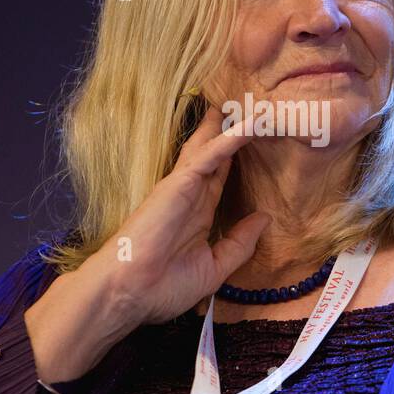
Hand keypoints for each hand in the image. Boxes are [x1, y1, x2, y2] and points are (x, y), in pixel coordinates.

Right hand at [24, 105, 266, 386]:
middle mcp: (191, 194)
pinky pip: (208, 156)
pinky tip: (251, 124)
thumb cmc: (162, 288)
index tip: (260, 138)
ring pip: (213, 147)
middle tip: (255, 103)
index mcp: (198, 213)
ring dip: (234, 124)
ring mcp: (183, 186)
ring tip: (256, 100)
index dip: (241, 156)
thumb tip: (264, 219)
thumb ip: (239, 243)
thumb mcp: (214, 267)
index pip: (223, 176)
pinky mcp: (178, 183)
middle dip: (234, 129)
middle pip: (217, 153)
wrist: (129, 293)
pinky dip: (230, 139)